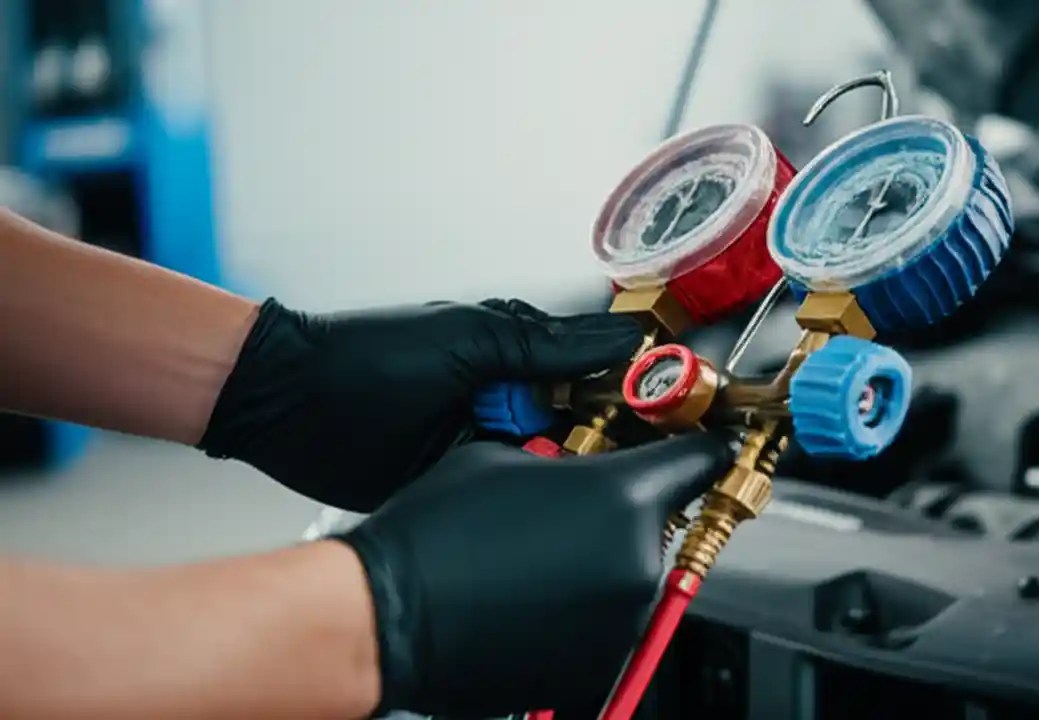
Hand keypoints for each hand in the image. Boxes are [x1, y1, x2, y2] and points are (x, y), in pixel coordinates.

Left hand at [198, 298, 641, 510]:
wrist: (286, 405)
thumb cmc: (368, 357)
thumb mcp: (467, 341)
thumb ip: (546, 345)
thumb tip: (624, 338)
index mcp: (516, 359)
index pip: (596, 377)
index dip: (635, 397)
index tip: (677, 415)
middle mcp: (508, 403)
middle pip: (584, 431)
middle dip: (609, 450)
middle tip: (644, 471)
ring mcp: (485, 448)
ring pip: (551, 470)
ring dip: (569, 482)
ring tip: (601, 501)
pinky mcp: (459, 489)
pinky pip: (508, 502)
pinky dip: (528, 510)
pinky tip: (551, 521)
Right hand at [337, 434, 733, 716]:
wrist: (389, 615)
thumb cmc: (436, 533)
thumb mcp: (507, 458)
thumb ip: (569, 461)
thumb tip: (587, 469)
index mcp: (623, 497)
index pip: (697, 461)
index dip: (701, 447)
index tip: (711, 445)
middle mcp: (637, 560)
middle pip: (654, 523)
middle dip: (621, 514)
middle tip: (566, 511)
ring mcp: (622, 620)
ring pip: (629, 574)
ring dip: (599, 564)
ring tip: (534, 560)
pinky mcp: (600, 663)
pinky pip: (607, 623)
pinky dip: (582, 610)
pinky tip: (529, 597)